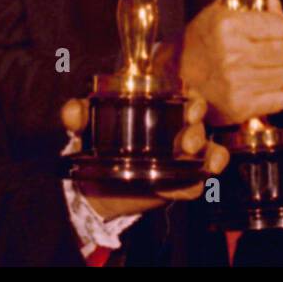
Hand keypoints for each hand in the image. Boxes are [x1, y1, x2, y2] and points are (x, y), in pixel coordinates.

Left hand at [61, 91, 229, 220]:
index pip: (184, 94)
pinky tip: (195, 179)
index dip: (193, 97)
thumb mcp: (84, 127)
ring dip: (209, 150)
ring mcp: (181, 156)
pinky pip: (199, 180)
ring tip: (198, 156)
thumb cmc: (96, 145)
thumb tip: (73, 111)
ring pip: (207, 148)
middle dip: (198, 125)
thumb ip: (77, 116)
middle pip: (199, 120)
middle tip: (188, 140)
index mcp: (157, 108)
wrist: (94, 187)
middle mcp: (174, 128)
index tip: (191, 104)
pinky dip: (200, 179)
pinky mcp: (180, 182)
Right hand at [179, 0, 282, 125]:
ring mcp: (235, 84)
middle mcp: (231, 55)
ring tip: (255, 70)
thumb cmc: (200, 40)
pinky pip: (280, 99)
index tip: (267, 31)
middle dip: (278, 50)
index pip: (279, 27)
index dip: (276, 28)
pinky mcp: (238, 108)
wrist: (173, 75)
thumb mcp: (221, 12)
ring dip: (275, 73)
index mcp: (226, 26)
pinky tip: (255, 87)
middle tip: (261, 52)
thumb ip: (260, 7)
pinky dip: (272, 95)